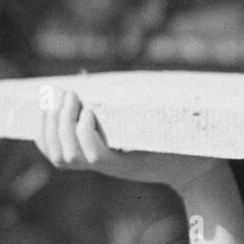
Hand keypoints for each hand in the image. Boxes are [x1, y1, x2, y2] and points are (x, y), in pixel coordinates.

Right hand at [35, 88, 219, 194]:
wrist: (201, 166)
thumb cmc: (174, 140)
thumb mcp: (139, 119)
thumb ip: (115, 105)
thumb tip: (89, 76)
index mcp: (98, 154)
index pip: (53, 150)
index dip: (42, 129)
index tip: (44, 101)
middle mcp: (101, 163)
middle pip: (57, 152)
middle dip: (50, 121)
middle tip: (61, 94)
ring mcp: (114, 166)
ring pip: (69, 156)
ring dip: (64, 126)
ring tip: (74, 101)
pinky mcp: (130, 165)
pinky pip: (96, 156)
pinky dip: (87, 134)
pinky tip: (90, 113)